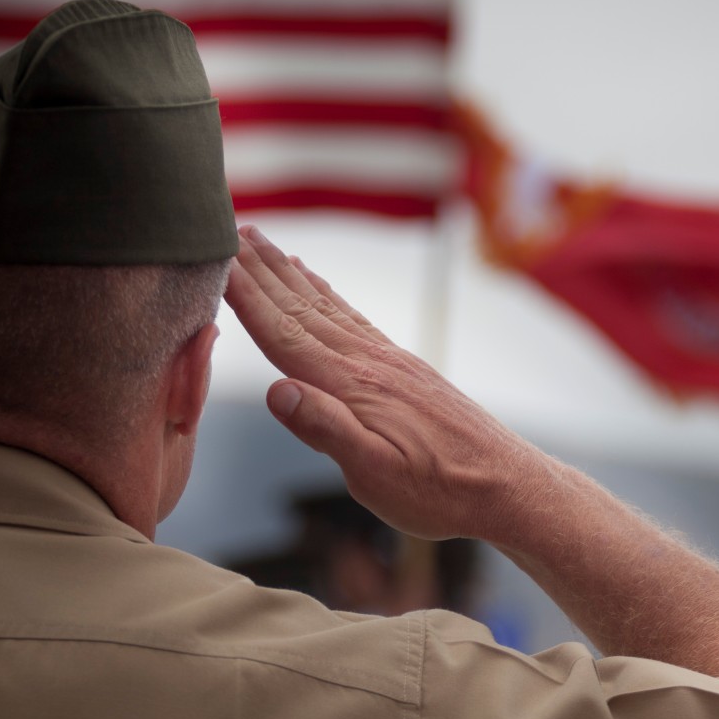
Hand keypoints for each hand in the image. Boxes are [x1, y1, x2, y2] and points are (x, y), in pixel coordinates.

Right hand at [223, 225, 551, 541]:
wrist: (506, 486)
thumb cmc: (440, 492)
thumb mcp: (376, 476)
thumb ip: (326, 431)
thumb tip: (276, 391)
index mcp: (352, 387)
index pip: (283, 333)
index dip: (245, 296)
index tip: (213, 257)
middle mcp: (368, 362)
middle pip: (300, 308)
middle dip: (261, 269)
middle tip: (228, 227)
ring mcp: (389, 362)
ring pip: (327, 308)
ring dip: (290, 275)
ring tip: (265, 245)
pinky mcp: (405, 370)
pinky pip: (354, 321)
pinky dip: (327, 297)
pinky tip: (318, 290)